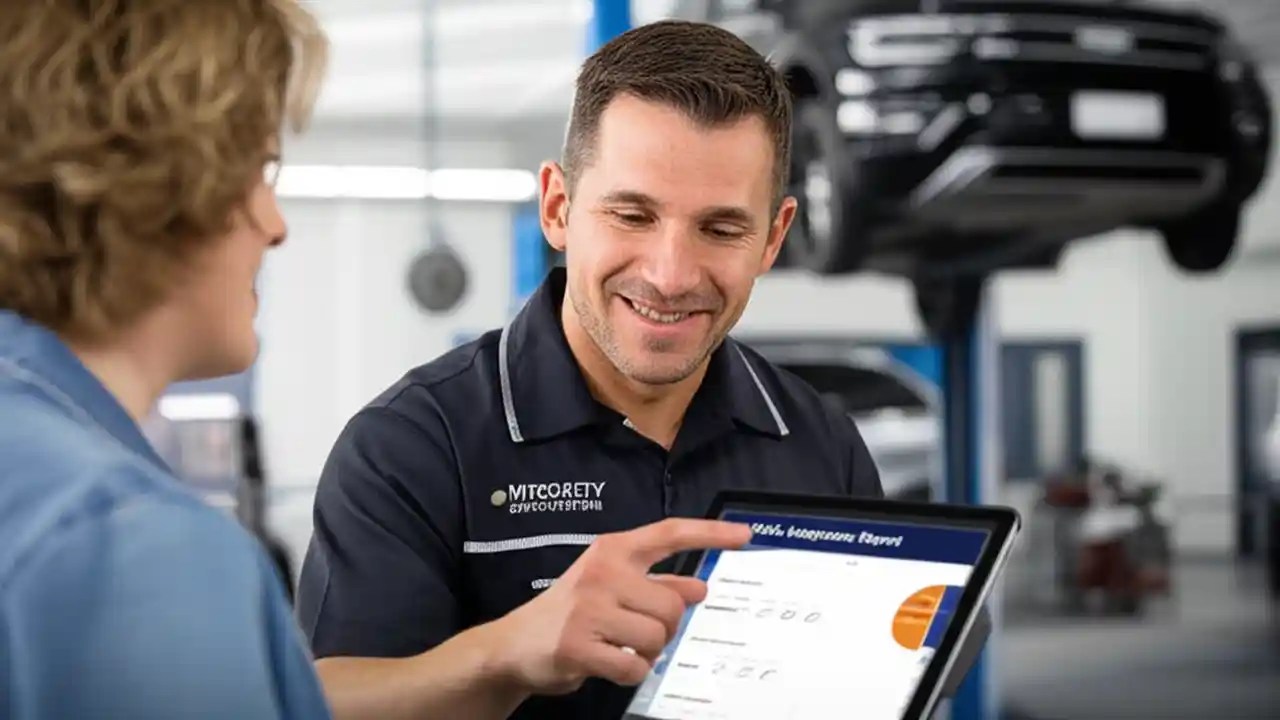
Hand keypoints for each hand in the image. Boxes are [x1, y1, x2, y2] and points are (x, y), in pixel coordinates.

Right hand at [491, 518, 751, 694]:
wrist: (514, 644)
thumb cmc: (571, 611)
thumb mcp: (612, 587)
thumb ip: (655, 585)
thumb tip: (700, 588)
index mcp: (613, 550)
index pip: (670, 533)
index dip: (710, 534)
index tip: (745, 535)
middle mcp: (602, 572)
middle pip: (672, 606)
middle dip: (664, 628)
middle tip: (637, 633)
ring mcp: (589, 608)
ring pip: (657, 639)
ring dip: (647, 654)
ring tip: (619, 647)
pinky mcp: (578, 646)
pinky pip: (634, 668)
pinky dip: (631, 673)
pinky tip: (609, 664)